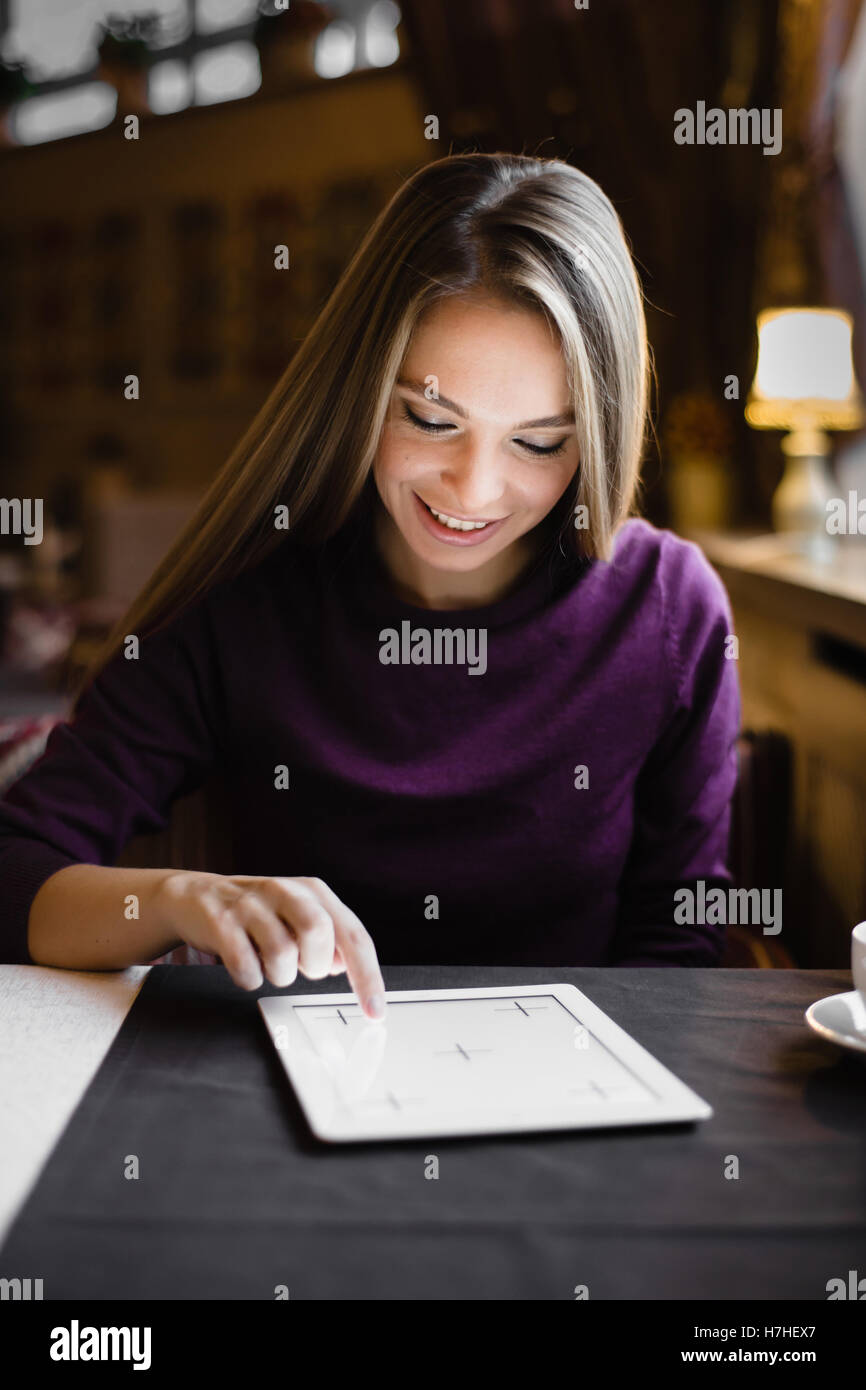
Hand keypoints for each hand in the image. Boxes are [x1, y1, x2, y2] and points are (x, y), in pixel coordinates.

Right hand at [154, 872, 386, 1019]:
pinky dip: (250, 978)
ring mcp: (250, 905)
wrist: (195, 896)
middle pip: (319, 932)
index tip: (375, 1012)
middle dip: (314, 964)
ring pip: (281, 953)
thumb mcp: (298, 918)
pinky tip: (245, 966)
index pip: (353, 935)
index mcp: (313, 891)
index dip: (367, 976)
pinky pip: (245, 967)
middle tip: (302, 968)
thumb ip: (329, 940)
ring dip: (279, 974)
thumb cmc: (257, 914)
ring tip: (269, 965)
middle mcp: (284, 891)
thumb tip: (345, 968)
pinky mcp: (220, 922)